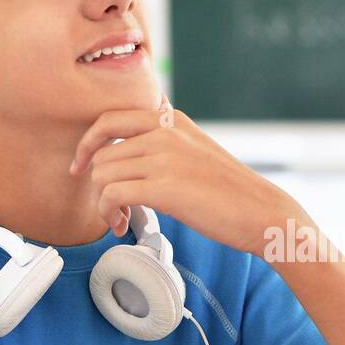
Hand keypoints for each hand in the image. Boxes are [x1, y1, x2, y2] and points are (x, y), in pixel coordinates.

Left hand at [67, 94, 305, 255]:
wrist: (262, 212)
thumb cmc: (232, 191)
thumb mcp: (199, 150)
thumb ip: (169, 141)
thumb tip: (138, 148)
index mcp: (171, 120)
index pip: (109, 119)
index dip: (88, 144)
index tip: (82, 166)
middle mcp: (164, 133)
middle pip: (101, 153)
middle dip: (97, 184)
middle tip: (111, 208)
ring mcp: (163, 158)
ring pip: (102, 175)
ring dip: (102, 203)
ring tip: (119, 220)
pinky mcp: (163, 188)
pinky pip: (112, 195)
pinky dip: (109, 213)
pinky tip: (122, 226)